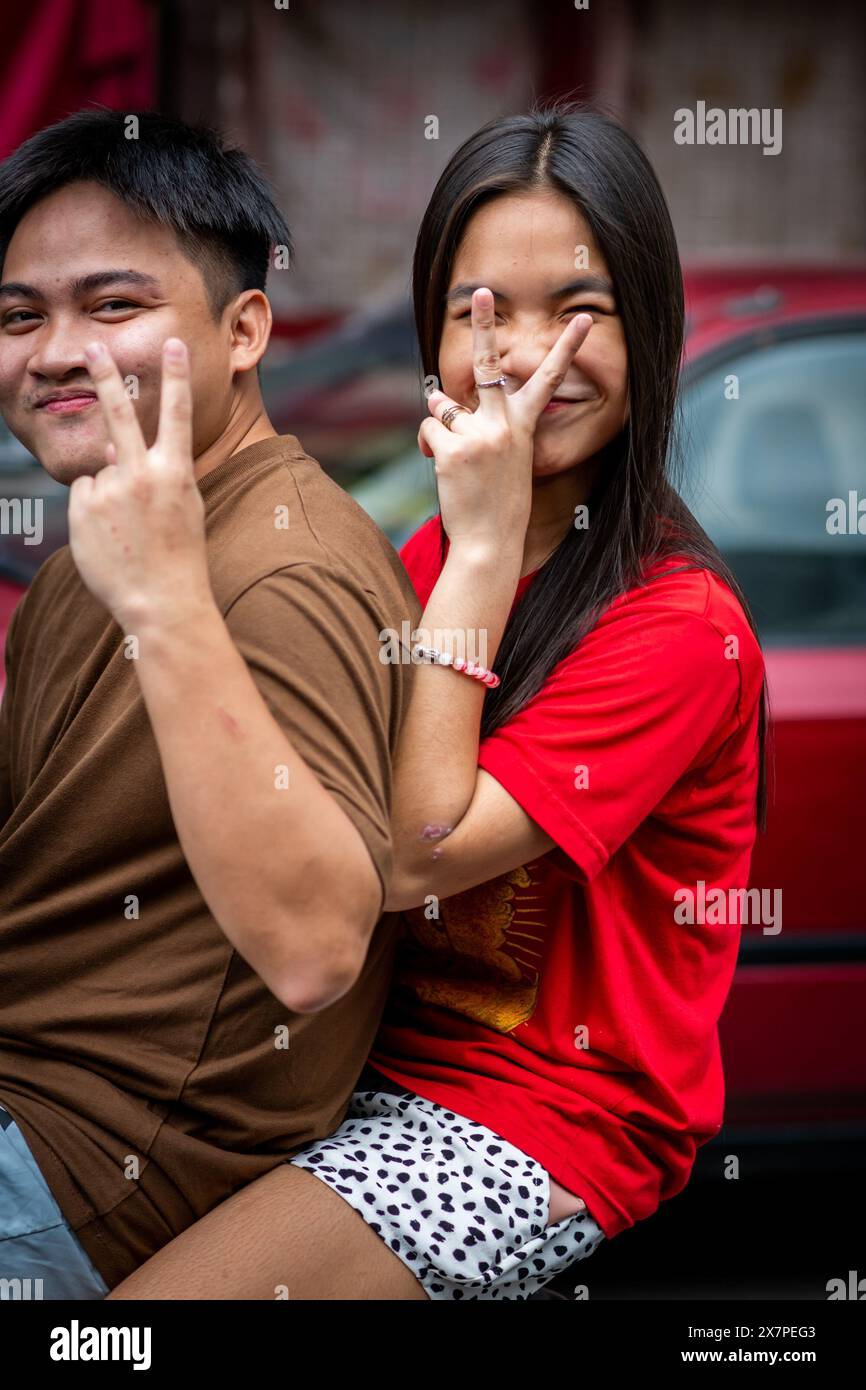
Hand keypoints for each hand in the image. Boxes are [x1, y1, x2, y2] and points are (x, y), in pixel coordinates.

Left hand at [68, 338, 211, 633]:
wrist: (161, 602)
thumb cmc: (180, 558)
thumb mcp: (180, 509)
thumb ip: (152, 474)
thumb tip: (112, 448)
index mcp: (175, 474)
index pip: (177, 415)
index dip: (176, 376)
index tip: (174, 344)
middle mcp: (141, 476)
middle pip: (119, 415)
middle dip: (106, 377)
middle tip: (93, 348)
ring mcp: (109, 492)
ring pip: (101, 473)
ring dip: (109, 494)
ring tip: (128, 532)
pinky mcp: (82, 510)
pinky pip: (85, 496)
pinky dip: (94, 512)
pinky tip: (111, 538)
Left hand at [418, 289, 592, 556]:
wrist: (490, 543)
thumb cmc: (498, 502)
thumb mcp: (501, 457)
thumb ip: (475, 423)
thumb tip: (434, 396)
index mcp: (524, 426)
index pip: (547, 379)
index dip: (567, 348)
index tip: (585, 319)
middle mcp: (504, 425)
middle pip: (488, 364)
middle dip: (484, 324)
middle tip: (481, 290)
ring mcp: (479, 436)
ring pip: (442, 407)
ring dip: (441, 426)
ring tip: (458, 463)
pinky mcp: (453, 450)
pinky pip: (429, 429)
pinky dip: (429, 446)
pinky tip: (443, 470)